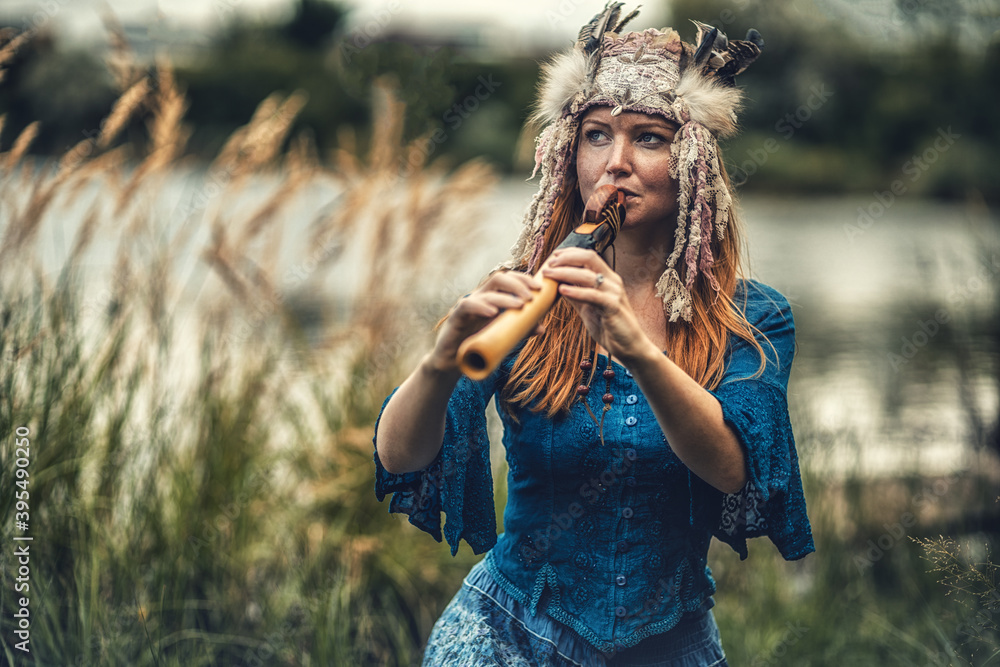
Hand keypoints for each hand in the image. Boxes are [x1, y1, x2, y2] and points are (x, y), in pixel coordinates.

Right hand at [427, 271, 543, 371]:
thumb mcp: (504, 337)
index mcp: (493, 297)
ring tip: (519, 305)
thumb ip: (520, 330)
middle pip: (499, 278)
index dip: (525, 280)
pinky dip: (481, 306)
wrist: (454, 361)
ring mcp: (468, 305)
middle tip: (531, 296)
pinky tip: (493, 312)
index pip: (509, 279)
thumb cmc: (479, 344)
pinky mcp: (456, 316)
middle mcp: (480, 297)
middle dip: (517, 284)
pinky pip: (467, 306)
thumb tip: (542, 328)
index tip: (540, 288)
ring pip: (486, 292)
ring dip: (504, 297)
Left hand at [541, 248, 650, 362]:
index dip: (570, 253)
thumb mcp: (588, 308)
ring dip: (565, 273)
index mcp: (607, 279)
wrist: (629, 346)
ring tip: (549, 275)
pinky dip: (577, 292)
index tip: (553, 256)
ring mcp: (614, 293)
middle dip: (566, 258)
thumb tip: (559, 286)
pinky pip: (593, 295)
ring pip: (588, 276)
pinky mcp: (613, 307)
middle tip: (549, 264)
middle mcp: (612, 282)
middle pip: (589, 258)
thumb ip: (577, 296)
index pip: (588, 256)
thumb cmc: (609, 327)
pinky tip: (562, 291)